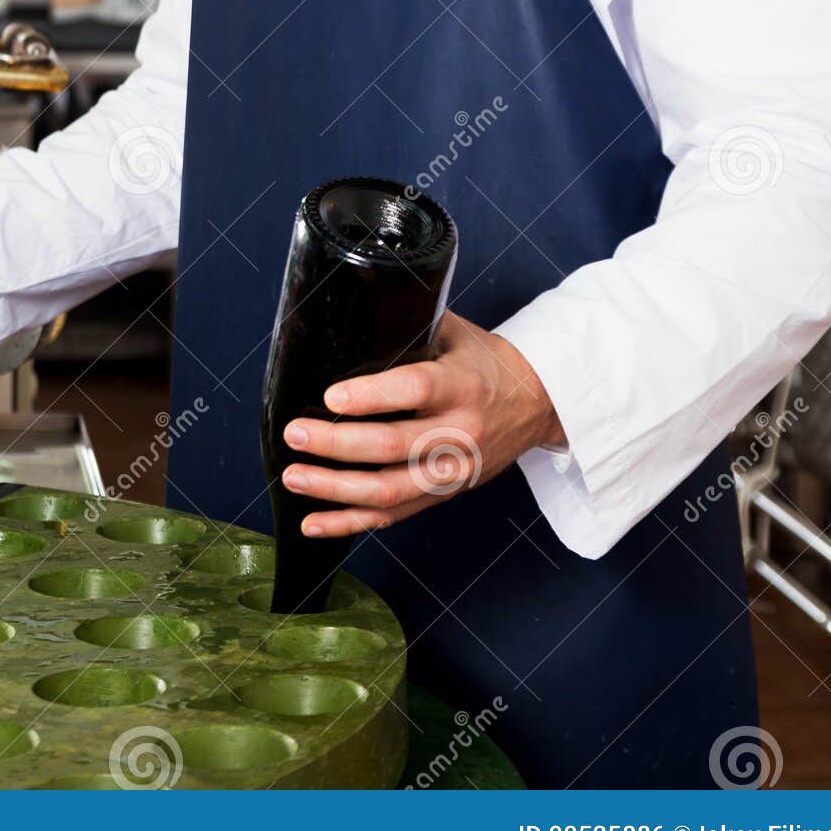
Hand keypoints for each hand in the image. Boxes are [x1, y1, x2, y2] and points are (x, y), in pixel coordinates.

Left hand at [280, 310, 564, 538]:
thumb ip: (408, 325)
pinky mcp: (444, 495)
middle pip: (393, 446)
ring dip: (335, 489)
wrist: (537, 403)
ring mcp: (453, 471)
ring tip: (293, 476)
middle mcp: (459, 432)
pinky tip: (312, 522)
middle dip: (337, 445)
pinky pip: (393, 515)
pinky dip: (350, 523)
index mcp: (461, 384)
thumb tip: (350, 307)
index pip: (415, 390)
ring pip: (389, 491)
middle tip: (295, 433)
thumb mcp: (455, 333)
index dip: (371, 396)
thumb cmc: (485, 361)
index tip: (331, 396)